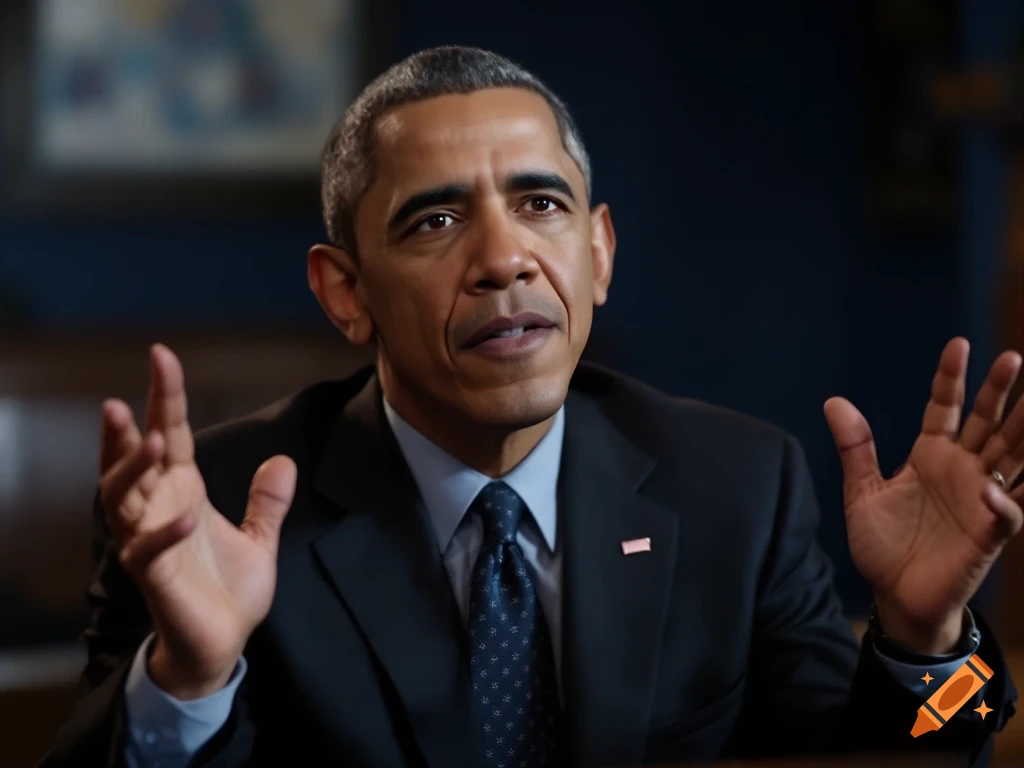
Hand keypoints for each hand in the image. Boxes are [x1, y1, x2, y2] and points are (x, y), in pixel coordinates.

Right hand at [99, 344, 296, 698]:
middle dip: (124, 431)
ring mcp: (150, 542)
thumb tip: (283, 460)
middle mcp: (159, 510)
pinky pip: (149, 551)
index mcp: (183, 492)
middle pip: (131, 462)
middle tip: (120, 400)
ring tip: (152, 439)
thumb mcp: (260, 539)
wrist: (222, 644)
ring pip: (123, 498)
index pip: (173, 434)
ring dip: (133, 469)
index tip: (161, 355)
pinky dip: (164, 533)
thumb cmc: (229, 591)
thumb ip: (267, 501)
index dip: (165, 396)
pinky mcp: (155, 577)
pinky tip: (184, 516)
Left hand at [825, 338, 1023, 653]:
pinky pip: (1006, 514)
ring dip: (1023, 433)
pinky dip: (1005, 502)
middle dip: (999, 393)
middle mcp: (961, 471)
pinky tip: (996, 490)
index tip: (959, 344)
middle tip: (1014, 358)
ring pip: (1010, 458)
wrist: (894, 596)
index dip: (952, 378)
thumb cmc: (882, 545)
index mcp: (930, 456)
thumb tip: (834, 402)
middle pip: (986, 424)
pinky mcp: (987, 536)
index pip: (944, 408)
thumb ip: (855, 449)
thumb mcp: (861, 493)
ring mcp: (979, 500)